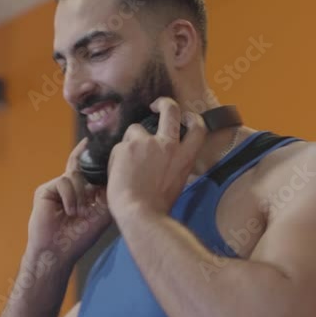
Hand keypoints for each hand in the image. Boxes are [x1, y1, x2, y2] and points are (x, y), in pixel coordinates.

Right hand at [28, 138, 112, 263]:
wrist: (58, 251)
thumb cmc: (81, 236)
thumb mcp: (103, 211)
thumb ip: (108, 189)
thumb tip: (116, 168)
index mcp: (87, 192)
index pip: (94, 169)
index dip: (99, 157)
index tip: (107, 142)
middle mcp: (73, 187)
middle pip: (83, 166)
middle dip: (90, 166)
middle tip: (94, 184)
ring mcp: (59, 187)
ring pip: (75, 174)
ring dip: (81, 196)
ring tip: (79, 214)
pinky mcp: (45, 189)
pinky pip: (64, 181)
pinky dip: (70, 197)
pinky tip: (69, 211)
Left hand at [106, 97, 206, 221]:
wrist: (139, 213)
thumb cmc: (156, 207)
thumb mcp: (175, 183)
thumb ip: (173, 165)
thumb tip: (165, 159)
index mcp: (184, 158)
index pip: (198, 128)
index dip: (193, 118)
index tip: (185, 116)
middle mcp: (168, 145)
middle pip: (170, 110)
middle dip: (164, 103)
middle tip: (156, 105)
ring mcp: (146, 143)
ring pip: (135, 129)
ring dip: (130, 142)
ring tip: (126, 163)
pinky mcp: (126, 146)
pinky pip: (119, 146)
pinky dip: (117, 157)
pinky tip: (118, 173)